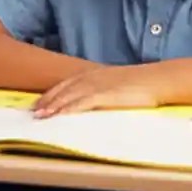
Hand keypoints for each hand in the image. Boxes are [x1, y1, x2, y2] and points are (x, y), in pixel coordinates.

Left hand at [33, 65, 161, 117]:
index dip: (52, 93)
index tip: (39, 102)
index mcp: (96, 75)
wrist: (159, 80)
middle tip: (32, 111)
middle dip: (47, 100)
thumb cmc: (143, 85)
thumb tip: (98, 102)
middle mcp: (93, 77)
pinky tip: (59, 115)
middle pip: (63, 89)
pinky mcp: (106, 94)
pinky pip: (82, 102)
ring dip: (53, 106)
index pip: (67, 84)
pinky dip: (69, 109)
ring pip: (69, 95)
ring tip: (40, 116)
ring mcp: (99, 85)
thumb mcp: (119, 85)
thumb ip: (105, 91)